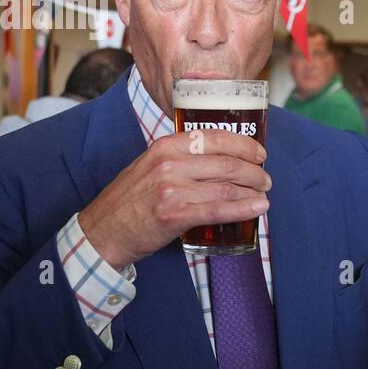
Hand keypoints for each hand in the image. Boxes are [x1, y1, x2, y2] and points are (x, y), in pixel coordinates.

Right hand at [79, 130, 269, 269]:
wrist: (102, 231)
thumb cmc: (130, 200)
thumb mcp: (150, 165)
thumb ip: (180, 158)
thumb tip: (221, 158)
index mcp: (165, 146)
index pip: (215, 137)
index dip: (244, 145)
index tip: (260, 153)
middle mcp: (170, 163)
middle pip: (226, 162)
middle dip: (254, 171)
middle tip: (265, 179)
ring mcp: (173, 189)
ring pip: (227, 186)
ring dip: (253, 191)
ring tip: (264, 195)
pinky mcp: (176, 215)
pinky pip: (219, 209)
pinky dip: (244, 208)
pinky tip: (259, 208)